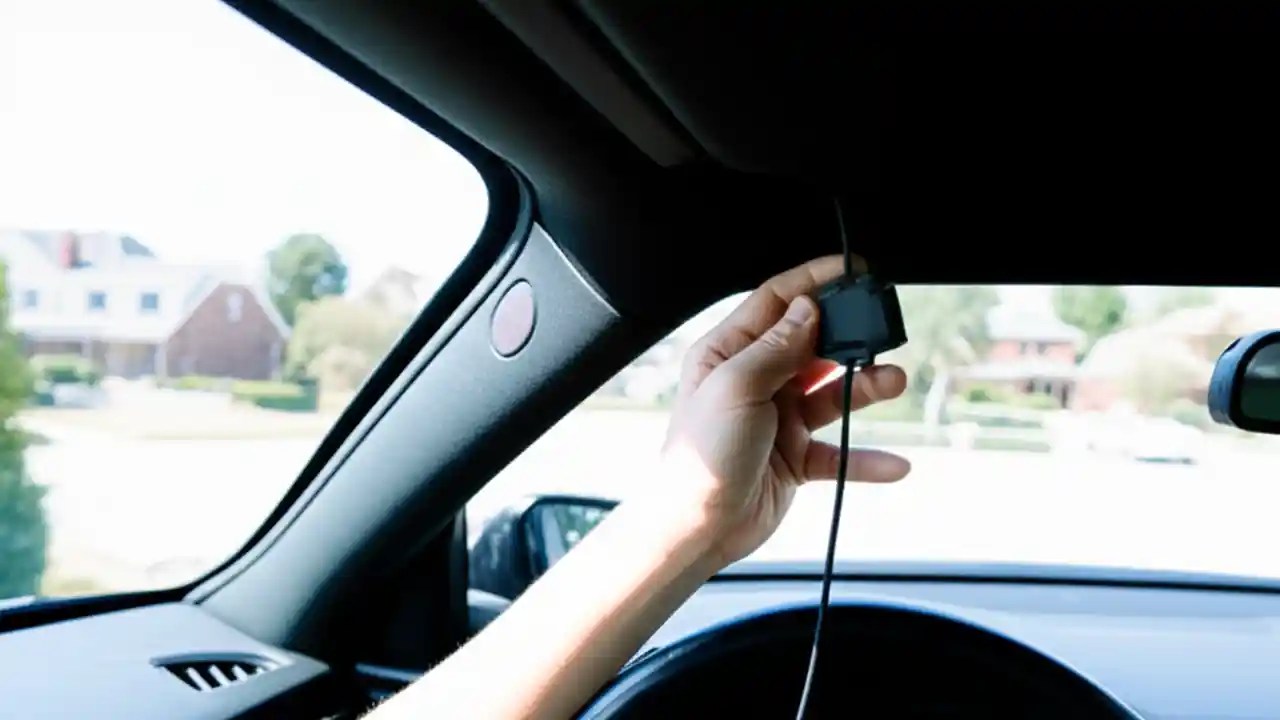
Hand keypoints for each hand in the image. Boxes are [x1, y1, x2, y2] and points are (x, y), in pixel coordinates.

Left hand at [661, 255, 910, 566]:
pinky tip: (894, 463)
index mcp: (728, 353)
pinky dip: (865, 458)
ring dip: (865, 387)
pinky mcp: (794, 457)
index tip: (852, 270)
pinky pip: (838, 452)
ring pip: (832, 392)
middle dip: (848, 336)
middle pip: (812, 344)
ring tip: (893, 381)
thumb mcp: (736, 388)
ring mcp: (777, 418)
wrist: (697, 528)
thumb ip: (775, 346)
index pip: (777, 302)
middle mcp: (754, 380)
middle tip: (882, 329)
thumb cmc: (701, 457)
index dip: (814, 281)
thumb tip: (809, 307)